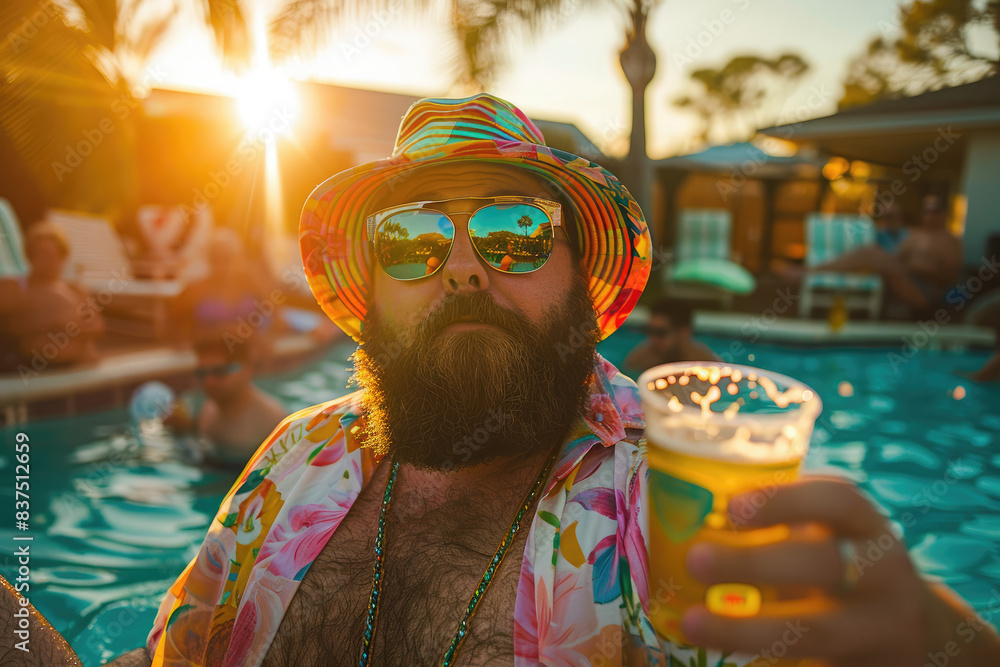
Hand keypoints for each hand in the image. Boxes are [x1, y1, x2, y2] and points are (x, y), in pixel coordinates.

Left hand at [680, 476, 925, 666]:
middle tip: (696, 560)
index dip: (783, 500)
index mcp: (867, 527)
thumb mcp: (830, 534)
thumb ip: (779, 523)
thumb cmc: (844, 566)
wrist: (918, 633)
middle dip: (753, 564)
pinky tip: (721, 663)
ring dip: (746, 629)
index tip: (728, 506)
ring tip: (693, 622)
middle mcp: (881, 576)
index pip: (837, 500)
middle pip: (820, 565)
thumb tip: (684, 513)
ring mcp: (877, 631)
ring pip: (813, 632)